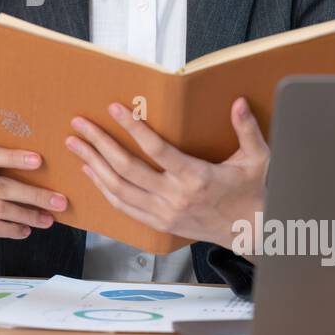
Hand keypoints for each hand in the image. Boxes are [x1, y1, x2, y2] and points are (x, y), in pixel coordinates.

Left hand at [64, 97, 267, 247]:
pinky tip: (91, 172)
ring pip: (119, 189)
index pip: (156, 149)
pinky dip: (104, 189)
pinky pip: (124, 207)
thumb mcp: (257, 158)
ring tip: (77, 146)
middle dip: (99, 144)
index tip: (114, 109)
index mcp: (197, 177)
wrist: (251, 232)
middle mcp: (175, 197)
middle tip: (80, 126)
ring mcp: (164, 213)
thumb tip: (238, 102)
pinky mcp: (160, 224)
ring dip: (94, 165)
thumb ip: (246, 129)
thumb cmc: (253, 192)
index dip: (133, 128)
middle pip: (127, 168)